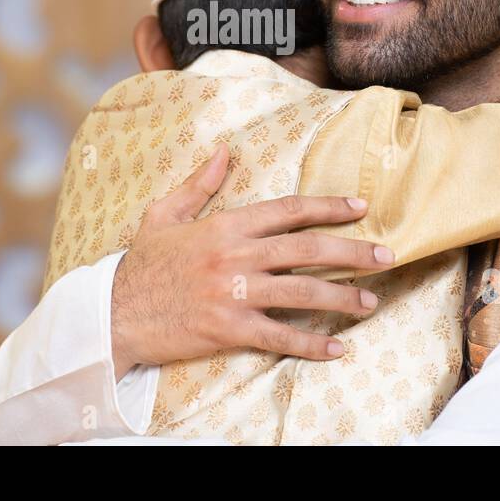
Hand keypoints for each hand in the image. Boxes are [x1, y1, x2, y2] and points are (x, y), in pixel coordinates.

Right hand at [111, 143, 393, 376]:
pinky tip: (337, 349)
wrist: (113, 313)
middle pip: (307, 249)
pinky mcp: (228, 328)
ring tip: (371, 302)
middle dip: (352, 252)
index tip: (359, 208)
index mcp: (225, 225)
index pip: (288, 210)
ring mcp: (233, 293)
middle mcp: (235, 256)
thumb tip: (223, 151)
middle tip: (386, 256)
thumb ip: (198, 184)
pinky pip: (280, 337)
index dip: (328, 207)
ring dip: (342, 297)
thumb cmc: (141, 265)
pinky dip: (311, 344)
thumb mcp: (164, 215)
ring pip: (301, 292)